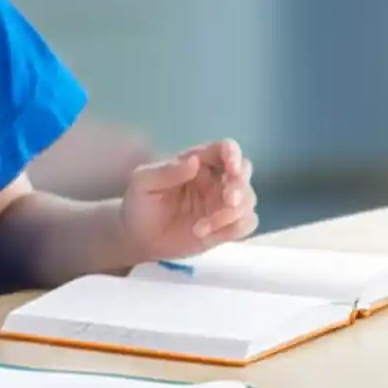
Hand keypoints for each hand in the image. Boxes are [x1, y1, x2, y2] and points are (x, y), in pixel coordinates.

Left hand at [120, 139, 257, 260]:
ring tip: (201, 227)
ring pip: (249, 200)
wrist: (139, 238)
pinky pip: (247, 223)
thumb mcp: (143, 182)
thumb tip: (193, 162)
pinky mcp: (226, 226)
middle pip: (244, 173)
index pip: (225, 149)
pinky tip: (206, 234)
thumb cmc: (141, 203)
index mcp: (199, 161)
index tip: (232, 168)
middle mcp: (216, 179)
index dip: (234, 154)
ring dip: (233, 213)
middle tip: (229, 200)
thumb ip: (166, 171)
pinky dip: (234, 229)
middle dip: (240, 186)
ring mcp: (223, 203)